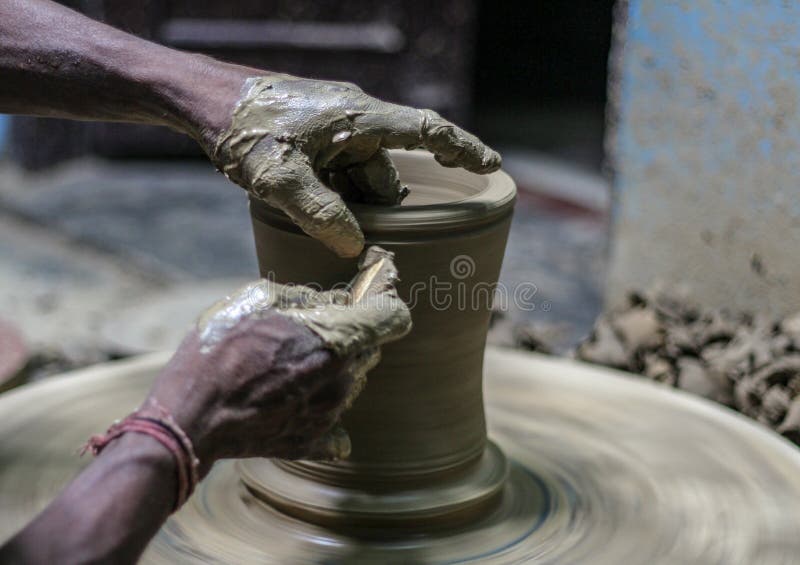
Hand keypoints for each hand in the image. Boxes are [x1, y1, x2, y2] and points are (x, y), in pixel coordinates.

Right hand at [143, 247, 409, 473]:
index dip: (384, 298)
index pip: (393, 317)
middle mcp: (342, 380)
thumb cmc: (217, 352)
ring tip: (286, 363)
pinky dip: (320, 407)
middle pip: (369, 347)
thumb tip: (333, 301)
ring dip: (332, 367)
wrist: (190, 418)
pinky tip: (293, 399)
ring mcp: (331, 415)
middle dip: (351, 333)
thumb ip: (305, 297)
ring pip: (351, 381)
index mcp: (335, 340)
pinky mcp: (314, 441)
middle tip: (310, 327)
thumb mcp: (256, 301)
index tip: (371, 292)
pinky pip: (335, 422)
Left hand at [195, 72, 501, 256]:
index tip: (490, 166)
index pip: (424, 130)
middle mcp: (352, 120)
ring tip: (319, 222)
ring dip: (348, 203)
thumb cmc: (243, 127)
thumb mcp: (279, 177)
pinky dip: (332, 194)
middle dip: (376, 206)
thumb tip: (354, 246)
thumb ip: (320, 212)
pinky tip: (309, 211)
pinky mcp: (314, 138)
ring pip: (359, 176)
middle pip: (385, 171)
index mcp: (358, 118)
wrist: (202, 100)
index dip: (461, 148)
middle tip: (358, 237)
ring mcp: (332, 129)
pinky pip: (338, 172)